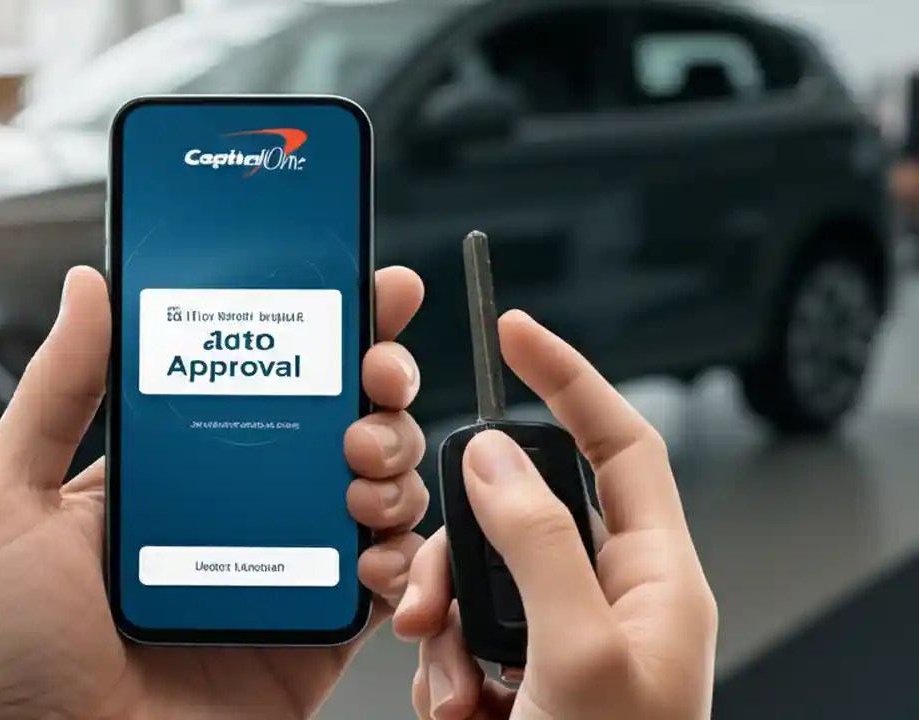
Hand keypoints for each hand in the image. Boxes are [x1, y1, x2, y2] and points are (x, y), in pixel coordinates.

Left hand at [0, 265, 428, 719]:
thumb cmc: (15, 643)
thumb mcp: (9, 497)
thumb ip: (54, 389)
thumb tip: (88, 287)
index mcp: (181, 458)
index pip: (263, 368)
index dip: (324, 321)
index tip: (365, 286)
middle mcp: (242, 499)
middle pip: (341, 414)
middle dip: (379, 380)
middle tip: (373, 378)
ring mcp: (286, 560)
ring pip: (380, 482)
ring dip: (395, 457)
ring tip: (361, 470)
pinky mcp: (318, 626)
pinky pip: (389, 575)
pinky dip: (404, 555)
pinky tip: (373, 552)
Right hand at [394, 311, 716, 719]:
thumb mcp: (576, 653)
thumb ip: (535, 542)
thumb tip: (495, 459)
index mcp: (654, 576)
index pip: (618, 443)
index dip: (570, 378)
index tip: (517, 332)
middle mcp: (605, 597)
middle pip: (519, 512)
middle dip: (462, 548)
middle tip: (430, 595)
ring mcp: (556, 636)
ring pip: (473, 577)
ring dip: (444, 626)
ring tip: (455, 687)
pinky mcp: (514, 672)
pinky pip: (457, 634)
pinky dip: (440, 668)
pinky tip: (458, 710)